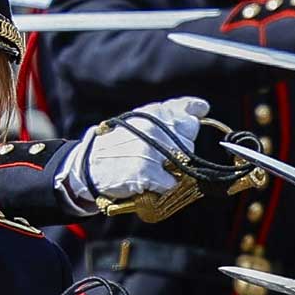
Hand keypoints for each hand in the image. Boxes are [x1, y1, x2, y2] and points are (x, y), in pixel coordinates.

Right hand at [60, 97, 207, 210]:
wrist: (91, 165)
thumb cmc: (120, 143)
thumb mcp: (143, 118)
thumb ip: (173, 111)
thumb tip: (203, 108)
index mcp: (156, 112)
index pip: (191, 116)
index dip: (187, 128)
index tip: (178, 134)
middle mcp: (156, 127)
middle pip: (189, 142)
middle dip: (178, 152)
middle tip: (155, 156)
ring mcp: (152, 150)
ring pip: (183, 162)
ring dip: (170, 169)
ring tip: (150, 167)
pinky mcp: (147, 172)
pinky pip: (171, 183)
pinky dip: (161, 186)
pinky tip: (147, 180)